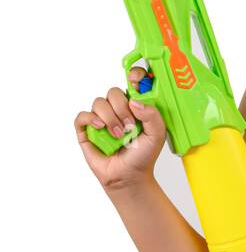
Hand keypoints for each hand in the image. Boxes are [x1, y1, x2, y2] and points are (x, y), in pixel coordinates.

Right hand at [74, 65, 166, 191]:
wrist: (128, 176)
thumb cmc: (143, 155)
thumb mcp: (157, 134)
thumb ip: (152, 115)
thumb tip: (134, 102)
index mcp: (135, 106)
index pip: (132, 83)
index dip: (134, 76)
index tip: (135, 79)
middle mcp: (117, 109)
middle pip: (113, 92)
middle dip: (121, 108)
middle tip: (129, 126)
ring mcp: (101, 118)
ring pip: (99, 103)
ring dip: (110, 118)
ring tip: (119, 136)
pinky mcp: (87, 129)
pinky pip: (82, 115)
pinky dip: (90, 119)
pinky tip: (100, 128)